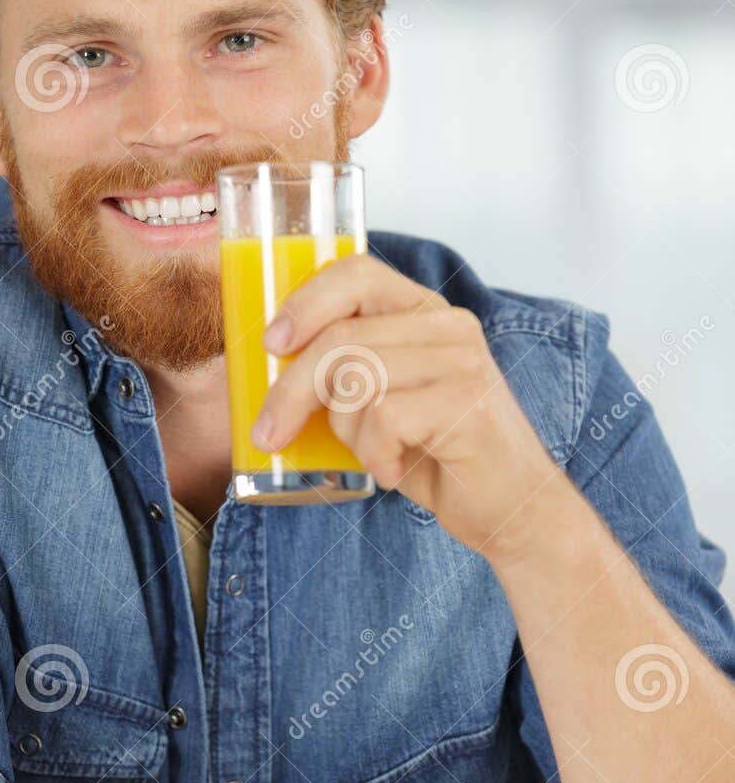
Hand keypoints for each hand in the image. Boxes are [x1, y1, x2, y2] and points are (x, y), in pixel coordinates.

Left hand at [252, 254, 564, 563]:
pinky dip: (374, 455)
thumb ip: (345, 373)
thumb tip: (270, 369)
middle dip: (291, 391)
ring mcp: (462, 364)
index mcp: (426, 314)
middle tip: (270, 433)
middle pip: (340, 338)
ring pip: (356, 379)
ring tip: (373, 454)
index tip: (273, 345)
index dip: (304, 303)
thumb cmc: (441, 457)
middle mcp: (449, 328)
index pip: (356, 273)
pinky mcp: (465, 405)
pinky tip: (394, 471)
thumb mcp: (385, 403)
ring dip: (346, 431)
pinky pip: (382, 419)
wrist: (513, 510)